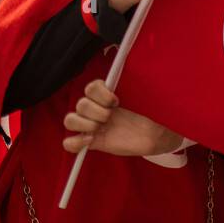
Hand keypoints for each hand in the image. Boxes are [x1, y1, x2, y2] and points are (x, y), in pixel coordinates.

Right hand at [61, 79, 182, 155]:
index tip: (116, 101)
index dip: (101, 93)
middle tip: (110, 117)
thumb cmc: (148, 121)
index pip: (92, 87)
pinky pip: (68, 142)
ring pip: (70, 119)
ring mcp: (90, 126)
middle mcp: (95, 110)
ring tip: (99, 129)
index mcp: (107, 98)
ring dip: (84, 124)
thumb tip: (155, 80)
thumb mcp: (149, 107)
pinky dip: (75, 142)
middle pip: (80, 103)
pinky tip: (90, 141)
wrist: (149, 140)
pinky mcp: (88, 142)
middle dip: (96, 111)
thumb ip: (145, 96)